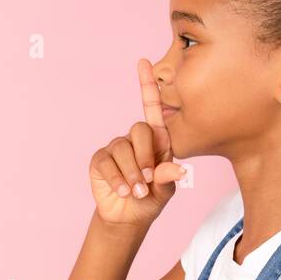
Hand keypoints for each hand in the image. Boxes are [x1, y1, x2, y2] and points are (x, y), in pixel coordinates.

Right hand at [87, 59, 185, 228]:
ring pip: (122, 149)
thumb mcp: (165, 190)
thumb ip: (169, 177)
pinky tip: (123, 191)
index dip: (147, 85)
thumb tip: (180, 170)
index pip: (151, 107)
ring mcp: (116, 148)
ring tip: (137, 192)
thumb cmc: (152, 199)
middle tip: (148, 180)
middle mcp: (135, 139)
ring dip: (131, 173)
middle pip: (139, 129)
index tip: (144, 62)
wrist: (129, 217)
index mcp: (156, 140)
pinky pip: (107, 162)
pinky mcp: (100, 160)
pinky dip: (117, 179)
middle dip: (145, 157)